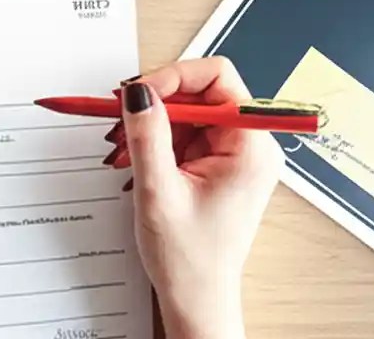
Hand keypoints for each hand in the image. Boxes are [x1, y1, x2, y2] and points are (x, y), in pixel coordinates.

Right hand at [111, 58, 283, 338]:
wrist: (196, 298)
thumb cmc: (190, 260)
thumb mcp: (159, 192)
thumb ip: (148, 135)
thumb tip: (138, 92)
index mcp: (251, 147)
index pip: (218, 77)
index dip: (174, 76)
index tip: (139, 93)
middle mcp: (249, 144)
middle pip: (200, 91)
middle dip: (156, 103)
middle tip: (122, 119)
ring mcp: (233, 153)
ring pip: (187, 110)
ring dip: (151, 124)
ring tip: (125, 150)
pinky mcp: (217, 163)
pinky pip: (184, 132)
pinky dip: (156, 140)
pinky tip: (136, 159)